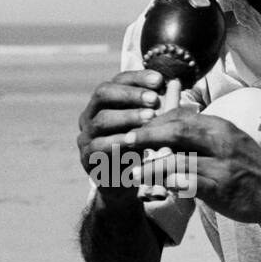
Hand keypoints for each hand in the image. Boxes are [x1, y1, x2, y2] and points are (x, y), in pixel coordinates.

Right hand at [77, 69, 164, 205]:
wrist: (123, 184)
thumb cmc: (137, 148)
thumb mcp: (146, 126)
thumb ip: (155, 108)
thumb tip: (175, 85)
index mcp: (103, 102)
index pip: (117, 81)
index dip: (137, 78)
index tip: (159, 80)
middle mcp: (90, 115)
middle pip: (103, 94)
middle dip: (130, 94)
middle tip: (154, 99)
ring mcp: (85, 135)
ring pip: (102, 119)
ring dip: (127, 117)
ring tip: (150, 117)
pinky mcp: (87, 157)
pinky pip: (99, 146)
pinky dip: (118, 142)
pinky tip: (134, 140)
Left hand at [121, 113, 260, 223]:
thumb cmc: (249, 166)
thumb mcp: (227, 141)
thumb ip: (199, 134)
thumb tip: (168, 125)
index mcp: (219, 127)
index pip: (179, 116)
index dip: (153, 121)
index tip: (133, 128)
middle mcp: (220, 141)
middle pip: (176, 130)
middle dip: (146, 135)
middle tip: (124, 142)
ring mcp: (221, 165)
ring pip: (178, 159)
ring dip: (150, 166)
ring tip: (131, 172)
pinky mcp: (221, 188)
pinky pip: (189, 183)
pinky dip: (168, 184)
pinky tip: (156, 188)